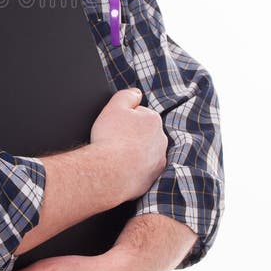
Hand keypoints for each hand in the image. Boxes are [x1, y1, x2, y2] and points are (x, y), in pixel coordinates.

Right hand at [90, 88, 167, 203]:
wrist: (109, 172)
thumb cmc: (110, 139)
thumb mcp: (114, 107)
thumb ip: (127, 95)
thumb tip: (136, 93)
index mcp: (153, 120)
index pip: (139, 114)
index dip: (124, 119)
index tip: (114, 126)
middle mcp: (161, 139)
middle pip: (143, 133)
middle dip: (132, 135)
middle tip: (115, 141)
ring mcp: (159, 160)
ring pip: (145, 152)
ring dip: (134, 152)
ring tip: (117, 156)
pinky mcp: (153, 177)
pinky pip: (143, 169)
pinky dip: (135, 168)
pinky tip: (122, 168)